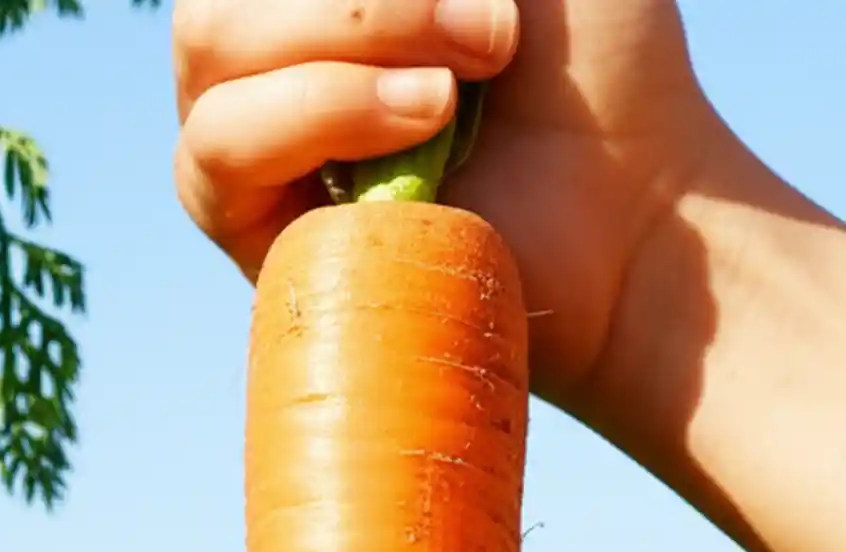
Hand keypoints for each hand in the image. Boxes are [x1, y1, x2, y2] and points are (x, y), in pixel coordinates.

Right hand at [171, 0, 719, 401]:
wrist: (637, 212)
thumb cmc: (596, 73)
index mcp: (323, 5)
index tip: (491, 2)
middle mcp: (269, 61)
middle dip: (361, 3)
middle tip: (492, 36)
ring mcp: (253, 145)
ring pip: (207, 50)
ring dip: (344, 47)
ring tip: (452, 95)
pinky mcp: (259, 235)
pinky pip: (214, 156)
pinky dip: (315, 113)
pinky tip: (419, 123)